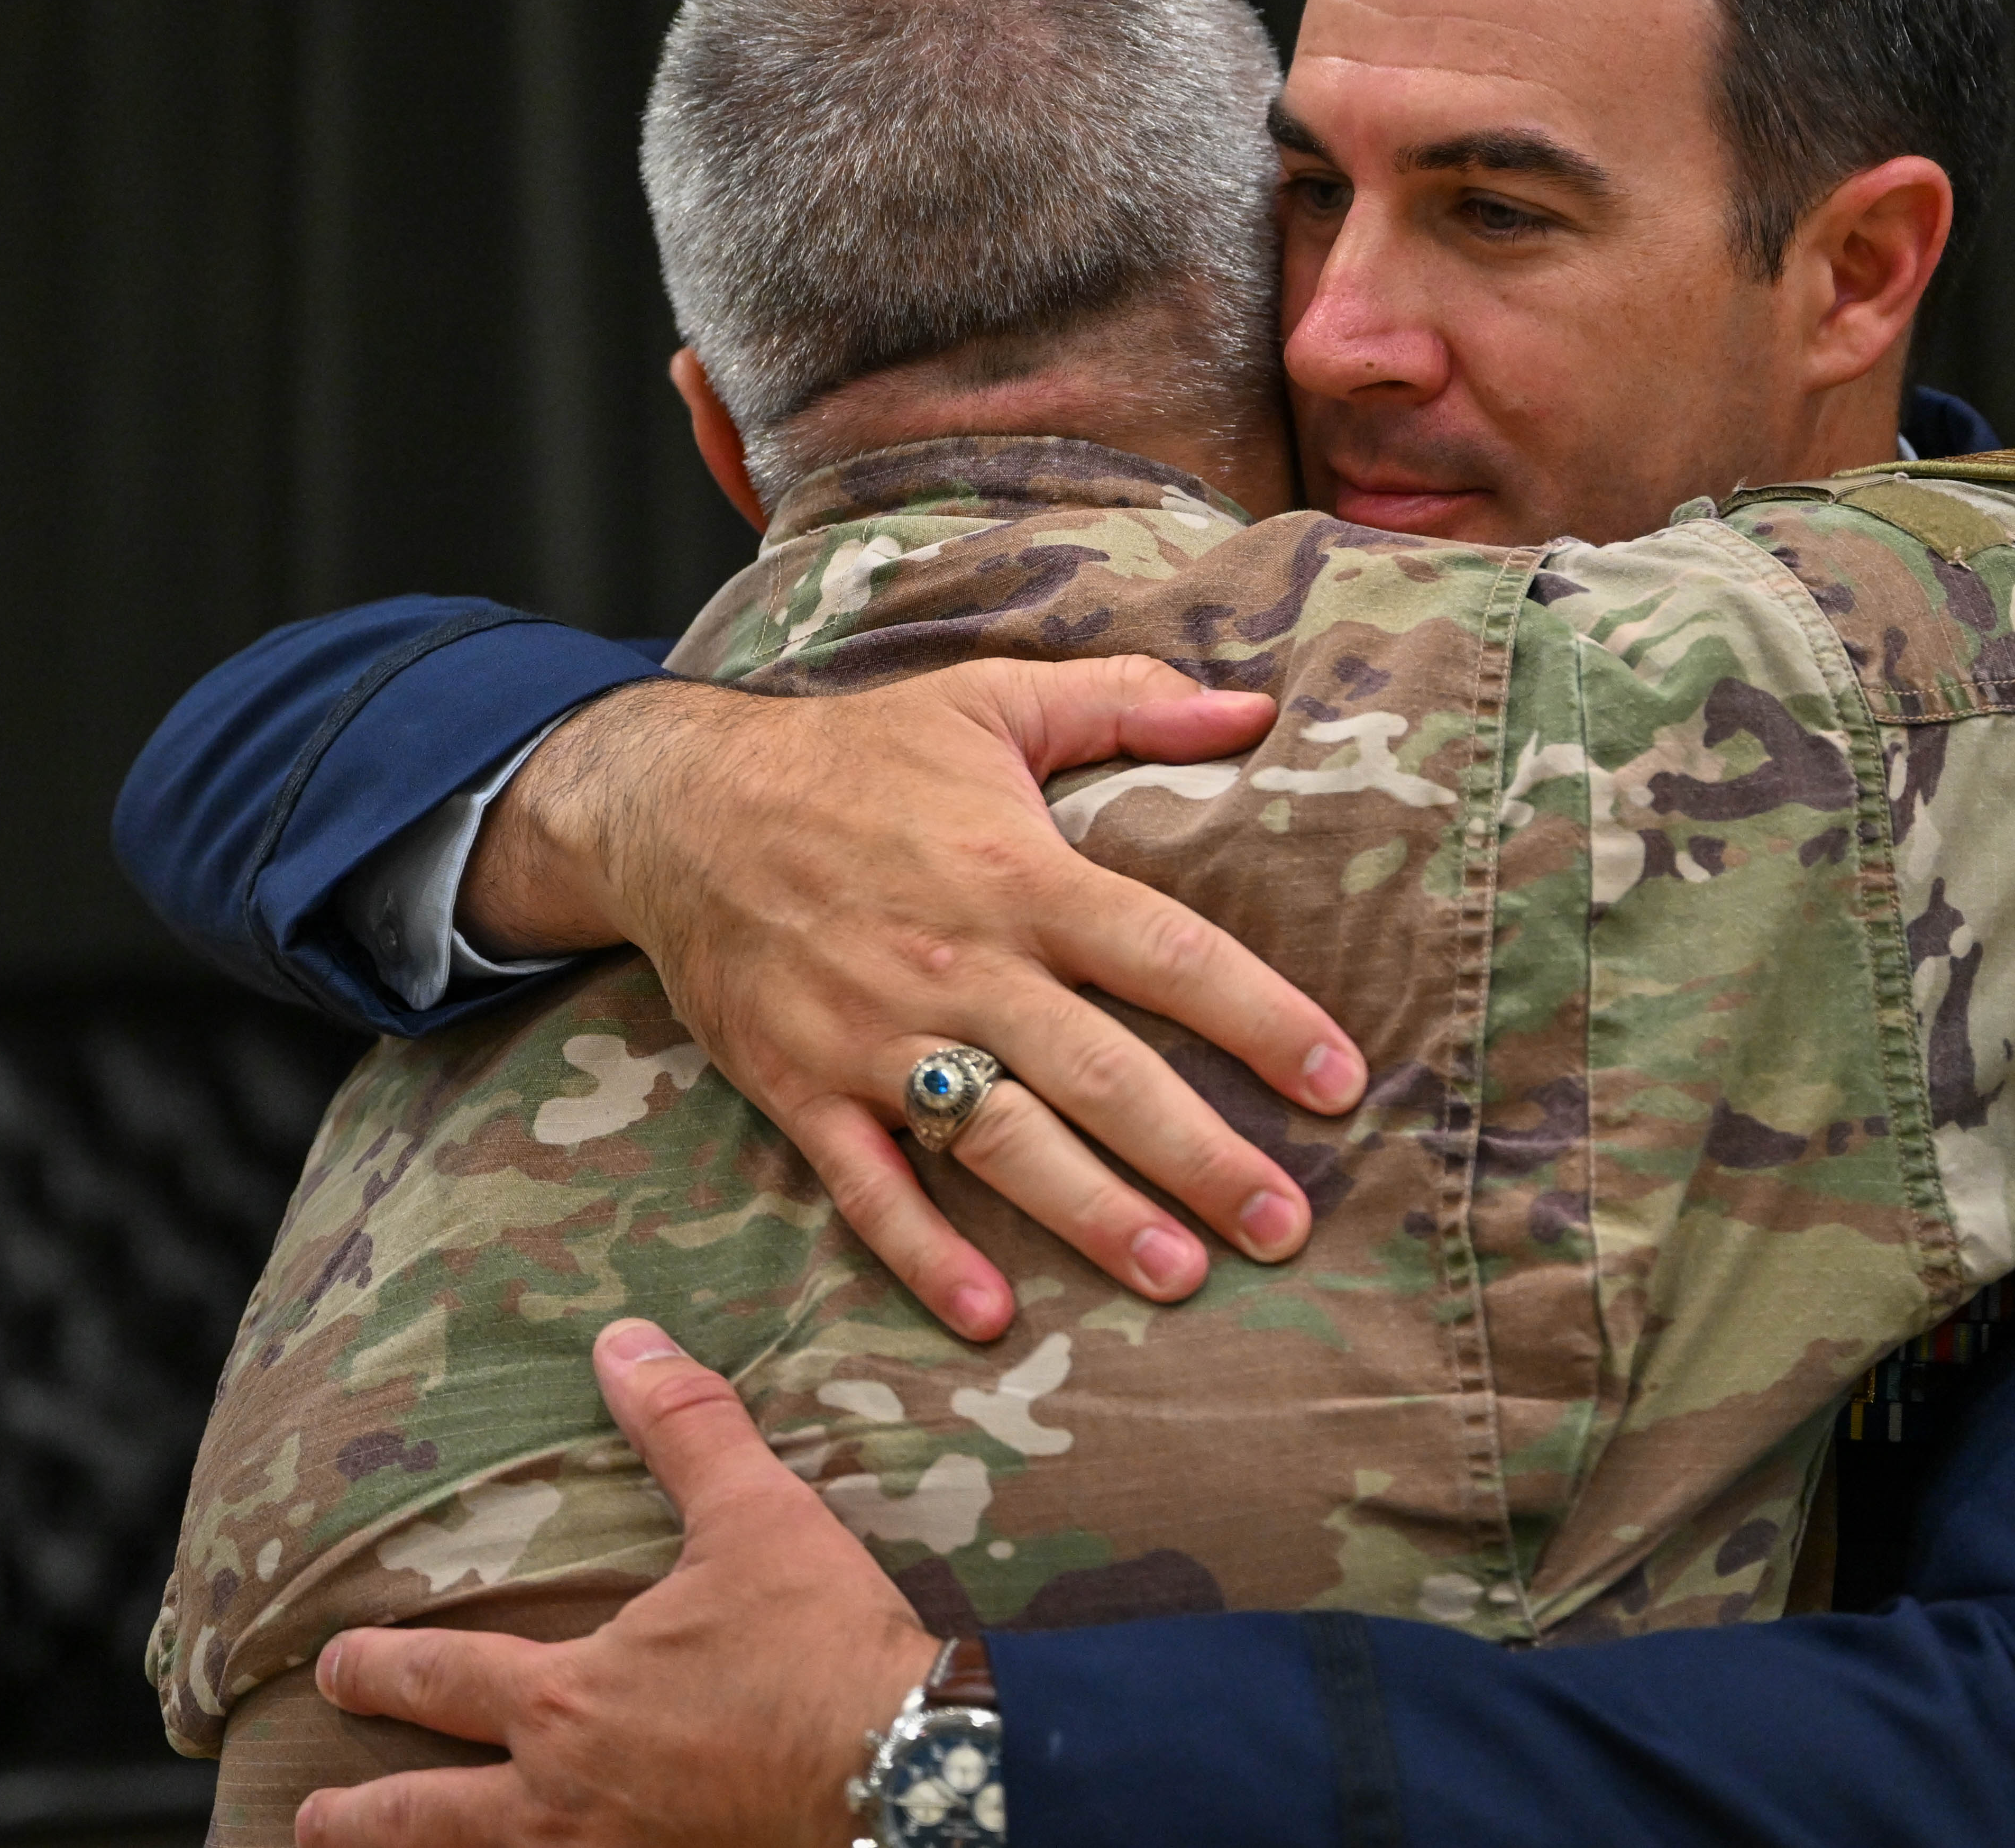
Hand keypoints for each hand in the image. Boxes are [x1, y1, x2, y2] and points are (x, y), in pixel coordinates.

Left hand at [297, 1319, 930, 1847]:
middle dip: (360, 1816)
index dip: (378, 1667)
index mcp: (567, 1701)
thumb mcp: (758, 1518)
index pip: (440, 1677)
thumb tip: (622, 1340)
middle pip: (426, 1817)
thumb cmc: (824, 1647)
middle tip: (310, 1818)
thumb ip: (685, 1428)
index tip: (333, 1666)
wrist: (911, 1772)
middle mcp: (564, 1801)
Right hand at [465, 655, 1362, 1337]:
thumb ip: (1126, 700)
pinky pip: (870, 1185)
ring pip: (1001, 1141)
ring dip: (1093, 1215)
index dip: (1260, 1017)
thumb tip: (1253, 707)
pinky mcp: (802, 1087)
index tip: (1339, 1081)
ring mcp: (876, 1035)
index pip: (1166, 954)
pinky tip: (990, 1316)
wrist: (675, 803)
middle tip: (1286, 1225)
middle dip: (1200, 1155)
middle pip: (1102, 1072)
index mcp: (1019, 873)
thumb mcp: (989, 698)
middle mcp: (959, 963)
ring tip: (1181, 1277)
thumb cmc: (854, 753)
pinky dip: (925, 1253)